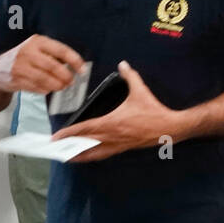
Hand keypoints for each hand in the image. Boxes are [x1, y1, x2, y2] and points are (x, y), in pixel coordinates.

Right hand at [0, 35, 84, 93]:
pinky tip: (48, 89)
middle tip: (71, 81)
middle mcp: (28, 52)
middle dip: (66, 76)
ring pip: (44, 78)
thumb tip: (75, 67)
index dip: (74, 60)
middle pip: (53, 66)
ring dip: (56, 85)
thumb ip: (53, 55)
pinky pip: (35, 87)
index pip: (61, 50)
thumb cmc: (23, 58)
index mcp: (37, 41)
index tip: (82, 69)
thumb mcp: (36, 49)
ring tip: (62, 86)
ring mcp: (20, 66)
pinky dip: (44, 90)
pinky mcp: (15, 80)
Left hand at [53, 61, 180, 162]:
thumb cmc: (153, 111)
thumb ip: (131, 77)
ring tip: (67, 157)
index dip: (69, 133)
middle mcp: (111, 136)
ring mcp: (117, 144)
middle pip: (84, 144)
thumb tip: (123, 64)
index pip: (85, 128)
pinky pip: (104, 154)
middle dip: (68, 147)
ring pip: (93, 153)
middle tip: (54, 150)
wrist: (169, 128)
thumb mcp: (141, 91)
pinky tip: (89, 157)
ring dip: (79, 156)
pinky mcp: (123, 148)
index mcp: (111, 123)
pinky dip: (93, 156)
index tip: (56, 137)